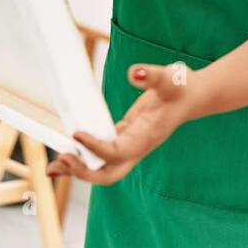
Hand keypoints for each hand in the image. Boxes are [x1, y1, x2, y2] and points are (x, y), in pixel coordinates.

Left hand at [46, 61, 203, 184]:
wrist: (193, 96)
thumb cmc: (182, 88)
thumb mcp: (169, 77)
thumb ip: (151, 76)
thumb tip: (134, 73)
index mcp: (146, 138)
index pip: (117, 152)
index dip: (95, 147)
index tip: (77, 134)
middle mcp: (137, 147)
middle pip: (108, 174)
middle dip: (83, 172)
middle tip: (60, 162)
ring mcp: (130, 144)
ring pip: (102, 167)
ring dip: (79, 168)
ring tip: (54, 165)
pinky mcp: (125, 137)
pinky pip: (101, 152)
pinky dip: (85, 153)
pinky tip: (69, 146)